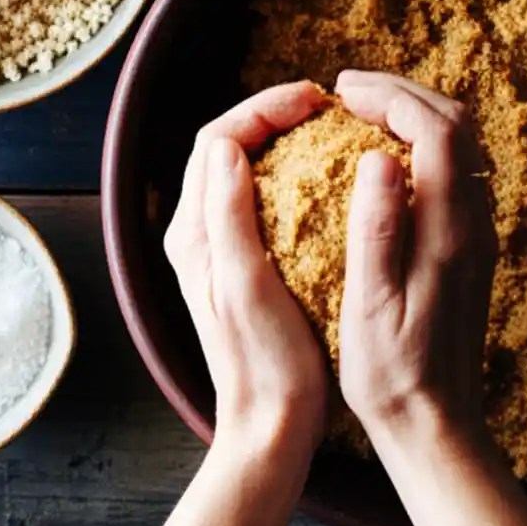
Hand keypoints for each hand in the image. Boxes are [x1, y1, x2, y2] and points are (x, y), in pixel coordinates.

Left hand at [163, 81, 328, 451]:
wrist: (271, 425)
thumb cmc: (266, 362)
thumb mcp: (246, 285)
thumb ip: (228, 215)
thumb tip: (225, 144)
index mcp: (194, 233)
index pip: (216, 139)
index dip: (262, 107)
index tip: (313, 100)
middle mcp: (201, 234)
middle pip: (229, 147)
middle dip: (274, 115)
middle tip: (326, 107)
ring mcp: (224, 249)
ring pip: (248, 171)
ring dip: (284, 142)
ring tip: (332, 131)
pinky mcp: (249, 265)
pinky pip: (267, 199)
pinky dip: (295, 176)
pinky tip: (333, 181)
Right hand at [334, 69, 496, 435]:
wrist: (438, 422)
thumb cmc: (392, 373)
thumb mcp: (369, 305)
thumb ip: (376, 228)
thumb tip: (378, 157)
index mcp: (449, 231)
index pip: (435, 130)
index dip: (390, 97)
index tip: (341, 92)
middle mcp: (475, 224)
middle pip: (456, 124)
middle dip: (403, 93)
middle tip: (348, 91)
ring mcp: (477, 234)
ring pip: (461, 144)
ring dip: (415, 115)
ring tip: (361, 114)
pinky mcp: (470, 248)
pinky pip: (455, 171)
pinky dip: (421, 145)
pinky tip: (382, 160)